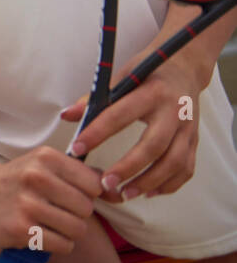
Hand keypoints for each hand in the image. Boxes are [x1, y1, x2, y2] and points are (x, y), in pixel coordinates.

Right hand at [0, 150, 101, 254]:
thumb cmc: (16, 179)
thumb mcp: (43, 163)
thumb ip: (79, 173)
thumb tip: (116, 190)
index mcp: (46, 158)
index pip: (93, 184)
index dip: (86, 194)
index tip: (71, 195)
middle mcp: (36, 178)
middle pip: (86, 208)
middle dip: (77, 214)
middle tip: (57, 211)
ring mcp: (28, 205)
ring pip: (78, 229)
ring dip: (68, 231)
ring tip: (50, 224)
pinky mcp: (22, 229)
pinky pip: (63, 244)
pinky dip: (57, 244)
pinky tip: (42, 234)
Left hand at [63, 54, 204, 202]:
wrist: (185, 68)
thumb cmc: (146, 73)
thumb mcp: (121, 77)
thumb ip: (95, 98)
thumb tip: (66, 116)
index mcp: (151, 92)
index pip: (120, 115)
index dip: (97, 133)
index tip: (76, 149)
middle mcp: (174, 111)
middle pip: (153, 145)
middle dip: (129, 168)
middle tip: (106, 183)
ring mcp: (188, 128)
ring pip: (174, 162)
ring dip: (149, 182)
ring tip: (125, 193)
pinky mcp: (195, 140)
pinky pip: (187, 168)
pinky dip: (169, 184)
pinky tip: (149, 192)